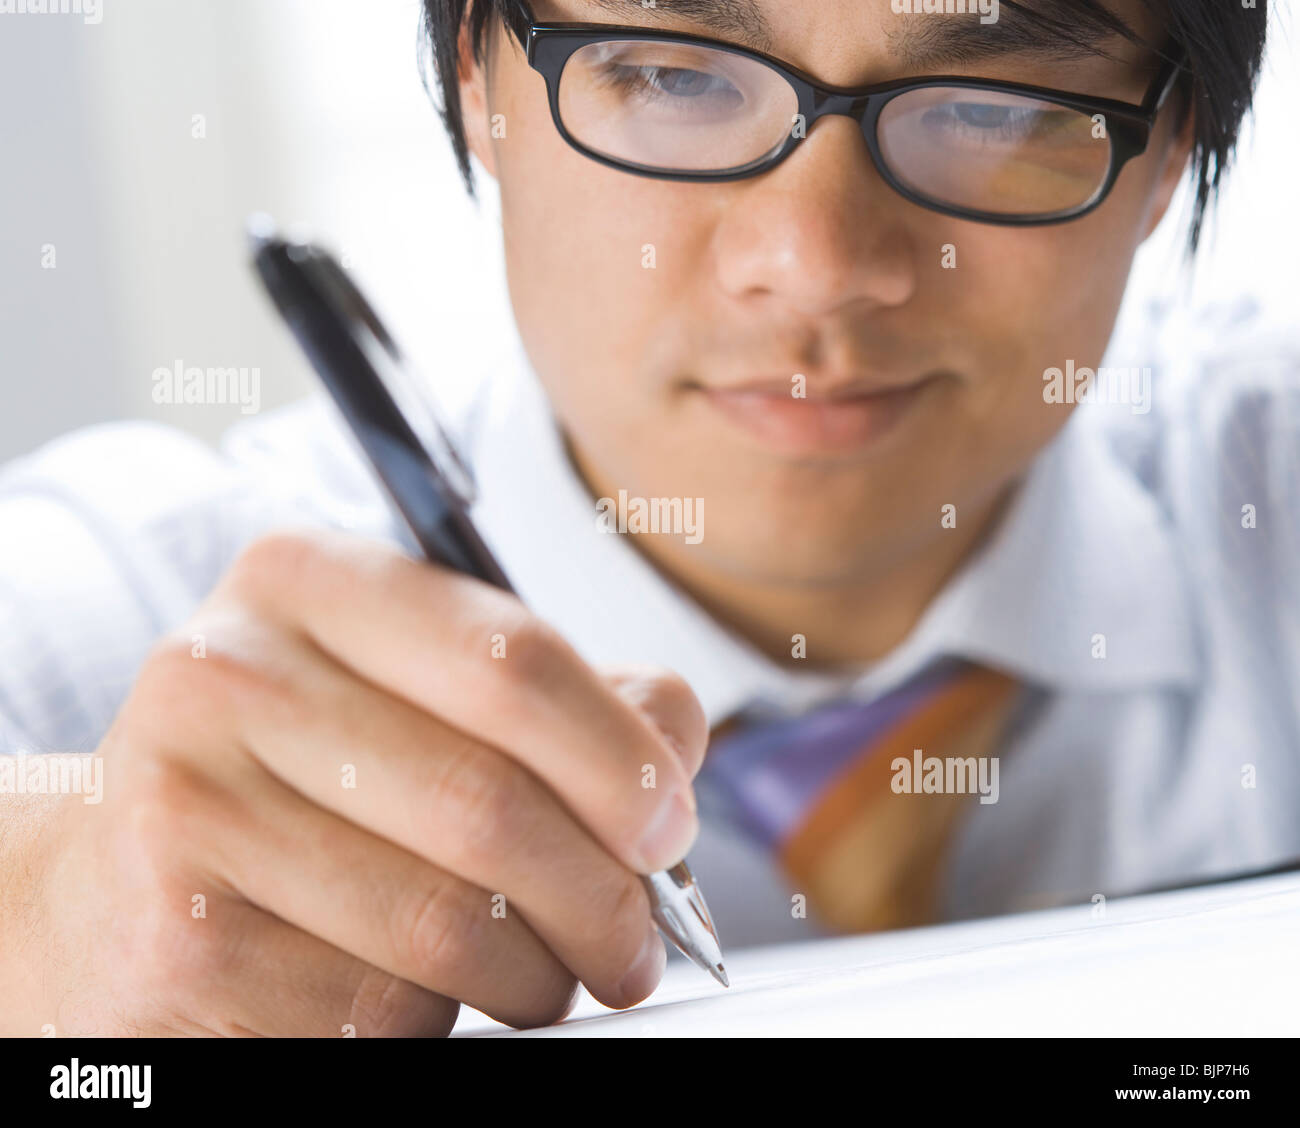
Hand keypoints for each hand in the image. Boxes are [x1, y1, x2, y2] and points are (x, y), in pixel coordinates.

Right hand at [3, 529, 706, 1035]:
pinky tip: (426, 991)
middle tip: (634, 938)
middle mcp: (231, 671)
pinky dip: (440, 1017)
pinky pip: (379, 1002)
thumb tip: (672, 740)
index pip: (513, 659)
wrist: (116, 879)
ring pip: (447, 921)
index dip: (621, 758)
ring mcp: (189, 801)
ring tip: (543, 972)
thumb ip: (557, 698)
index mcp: (308, 582)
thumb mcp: (416, 693)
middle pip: (492, 801)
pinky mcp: (180, 930)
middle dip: (602, 894)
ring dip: (535, 973)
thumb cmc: (301, 777)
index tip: (669, 826)